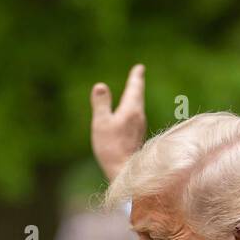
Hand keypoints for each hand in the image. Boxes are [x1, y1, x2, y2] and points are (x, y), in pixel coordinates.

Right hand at [90, 64, 145, 182]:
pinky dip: (133, 111)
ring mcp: (140, 129)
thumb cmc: (111, 148)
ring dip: (135, 99)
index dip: (136, 77)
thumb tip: (100, 86)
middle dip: (137, 85)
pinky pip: (135, 119)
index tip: (140, 67)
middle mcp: (139, 117)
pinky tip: (130, 117)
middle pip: (138, 97)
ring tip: (134, 92)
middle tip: (138, 74)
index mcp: (131, 110)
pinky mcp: (137, 138)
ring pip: (138, 109)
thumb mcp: (102, 123)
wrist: (124, 172)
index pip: (135, 88)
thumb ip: (101, 104)